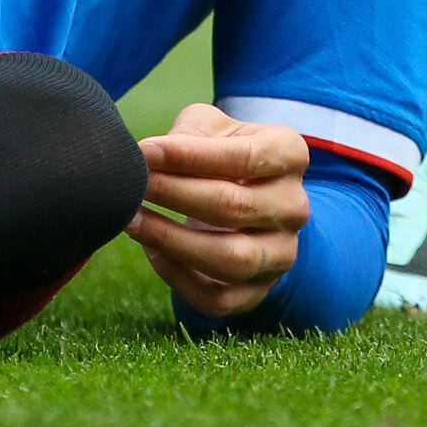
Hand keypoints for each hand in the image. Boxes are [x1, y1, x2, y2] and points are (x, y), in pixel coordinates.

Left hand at [128, 104, 310, 320]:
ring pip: (230, 259)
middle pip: (233, 207)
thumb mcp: (211, 128)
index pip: (244, 157)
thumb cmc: (220, 152)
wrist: (245, 196)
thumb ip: (187, 135)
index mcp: (290, 155)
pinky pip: (217, 298)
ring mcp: (280, 254)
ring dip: (171, 239)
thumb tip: (150, 157)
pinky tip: (151, 249)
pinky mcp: (258, 291)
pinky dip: (177, 276)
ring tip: (132, 218)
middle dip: (174, 194)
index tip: (144, 152)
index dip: (190, 156)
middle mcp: (294, 207)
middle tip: (132, 184)